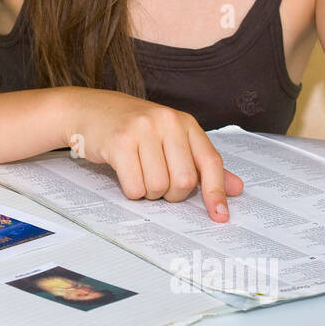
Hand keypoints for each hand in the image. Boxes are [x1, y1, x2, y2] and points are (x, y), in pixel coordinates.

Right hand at [68, 90, 243, 220]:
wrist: (88, 109)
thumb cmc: (131, 127)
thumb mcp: (169, 138)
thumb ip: (201, 163)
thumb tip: (236, 188)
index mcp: (184, 122)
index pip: (210, 161)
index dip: (216, 192)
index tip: (219, 216)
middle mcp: (166, 122)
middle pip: (184, 181)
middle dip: (171, 194)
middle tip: (159, 184)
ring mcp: (142, 130)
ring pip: (158, 187)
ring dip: (148, 193)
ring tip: (139, 174)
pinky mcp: (119, 142)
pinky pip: (134, 186)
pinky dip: (131, 191)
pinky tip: (125, 175)